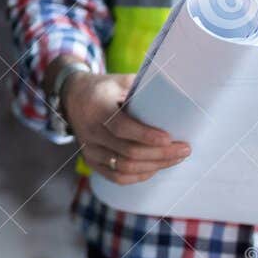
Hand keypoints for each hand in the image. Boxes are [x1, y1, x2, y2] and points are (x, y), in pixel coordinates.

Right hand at [65, 70, 190, 184]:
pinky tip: (155, 168)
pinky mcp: (91, 161)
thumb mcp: (120, 81)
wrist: (73, 97)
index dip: (146, 135)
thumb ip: (143, 88)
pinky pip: (116, 177)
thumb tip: (177, 94)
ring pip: (124, 167)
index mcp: (97, 108)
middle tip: (184, 149)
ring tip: (175, 158)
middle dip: (160, 154)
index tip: (169, 138)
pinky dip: (139, 175)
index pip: (121, 127)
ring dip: (154, 166)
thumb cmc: (105, 88)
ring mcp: (89, 149)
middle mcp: (90, 131)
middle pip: (128, 152)